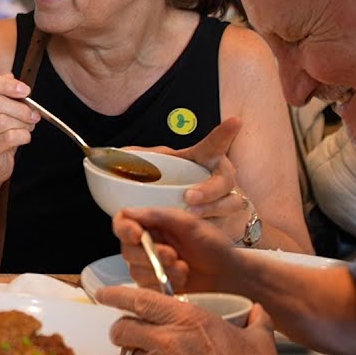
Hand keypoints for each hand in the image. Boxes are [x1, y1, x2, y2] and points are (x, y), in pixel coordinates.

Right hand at [0, 70, 39, 187]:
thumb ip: (3, 92)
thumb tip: (11, 77)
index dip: (6, 84)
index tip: (25, 90)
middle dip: (19, 107)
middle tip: (33, 113)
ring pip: (3, 120)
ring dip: (22, 123)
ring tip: (27, 126)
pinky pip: (9, 137)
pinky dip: (23, 136)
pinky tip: (23, 137)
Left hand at [97, 285, 281, 354]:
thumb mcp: (260, 342)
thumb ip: (256, 321)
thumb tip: (257, 311)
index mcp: (188, 320)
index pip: (138, 299)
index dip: (116, 294)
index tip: (103, 293)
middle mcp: (168, 341)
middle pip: (122, 329)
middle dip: (122, 330)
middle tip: (129, 332)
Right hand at [112, 206, 242, 293]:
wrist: (231, 275)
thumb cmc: (214, 246)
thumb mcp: (189, 224)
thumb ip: (159, 216)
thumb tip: (129, 213)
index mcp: (152, 225)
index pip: (123, 222)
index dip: (124, 228)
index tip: (137, 234)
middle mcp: (147, 245)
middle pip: (126, 249)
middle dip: (148, 254)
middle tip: (172, 255)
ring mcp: (149, 267)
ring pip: (135, 271)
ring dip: (159, 270)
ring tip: (184, 269)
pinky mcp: (154, 287)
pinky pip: (146, 288)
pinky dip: (163, 283)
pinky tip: (182, 280)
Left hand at [129, 118, 247, 240]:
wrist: (188, 208)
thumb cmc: (177, 179)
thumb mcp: (160, 165)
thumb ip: (141, 158)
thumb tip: (120, 153)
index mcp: (204, 159)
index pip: (215, 145)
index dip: (224, 134)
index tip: (235, 121)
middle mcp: (221, 177)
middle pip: (225, 180)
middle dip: (209, 189)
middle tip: (189, 195)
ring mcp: (228, 199)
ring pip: (230, 204)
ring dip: (211, 209)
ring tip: (191, 214)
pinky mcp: (228, 220)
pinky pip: (226, 225)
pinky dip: (212, 228)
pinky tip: (198, 232)